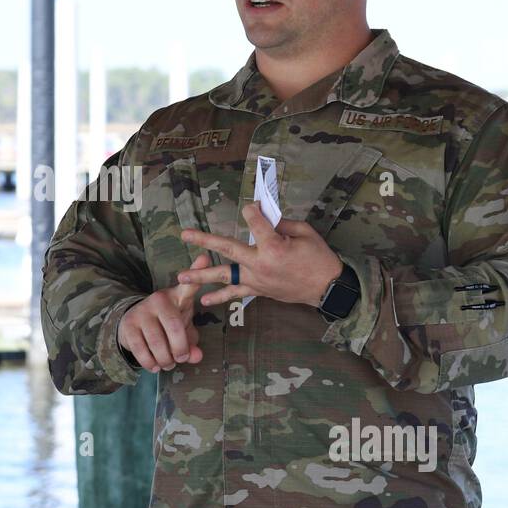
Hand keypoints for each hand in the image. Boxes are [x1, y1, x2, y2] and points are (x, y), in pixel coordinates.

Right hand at [118, 254, 213, 372]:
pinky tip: (154, 366)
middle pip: (175, 327)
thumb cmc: (166, 324)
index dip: (197, 271)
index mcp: (178, 296)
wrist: (134, 324)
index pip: (189, 285)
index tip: (205, 257)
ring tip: (168, 364)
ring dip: (165, 359)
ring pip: (157, 342)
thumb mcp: (183, 330)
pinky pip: (141, 349)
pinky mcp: (128, 324)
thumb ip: (192, 343)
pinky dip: (150, 363)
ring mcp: (142, 311)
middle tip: (181, 358)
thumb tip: (196, 357)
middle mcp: (159, 300)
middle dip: (180, 349)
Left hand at [177, 204, 343, 307]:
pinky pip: (235, 294)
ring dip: (201, 276)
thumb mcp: (305, 232)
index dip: (252, 211)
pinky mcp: (258, 290)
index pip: (254, 222)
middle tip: (184, 234)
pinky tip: (203, 301)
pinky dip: (220, 298)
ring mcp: (257, 279)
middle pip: (227, 248)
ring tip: (181, 277)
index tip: (251, 206)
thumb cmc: (319, 257)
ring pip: (224, 276)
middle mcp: (260, 264)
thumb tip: (261, 215)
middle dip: (204, 240)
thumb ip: (280, 223)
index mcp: (273, 246)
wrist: (327, 288)